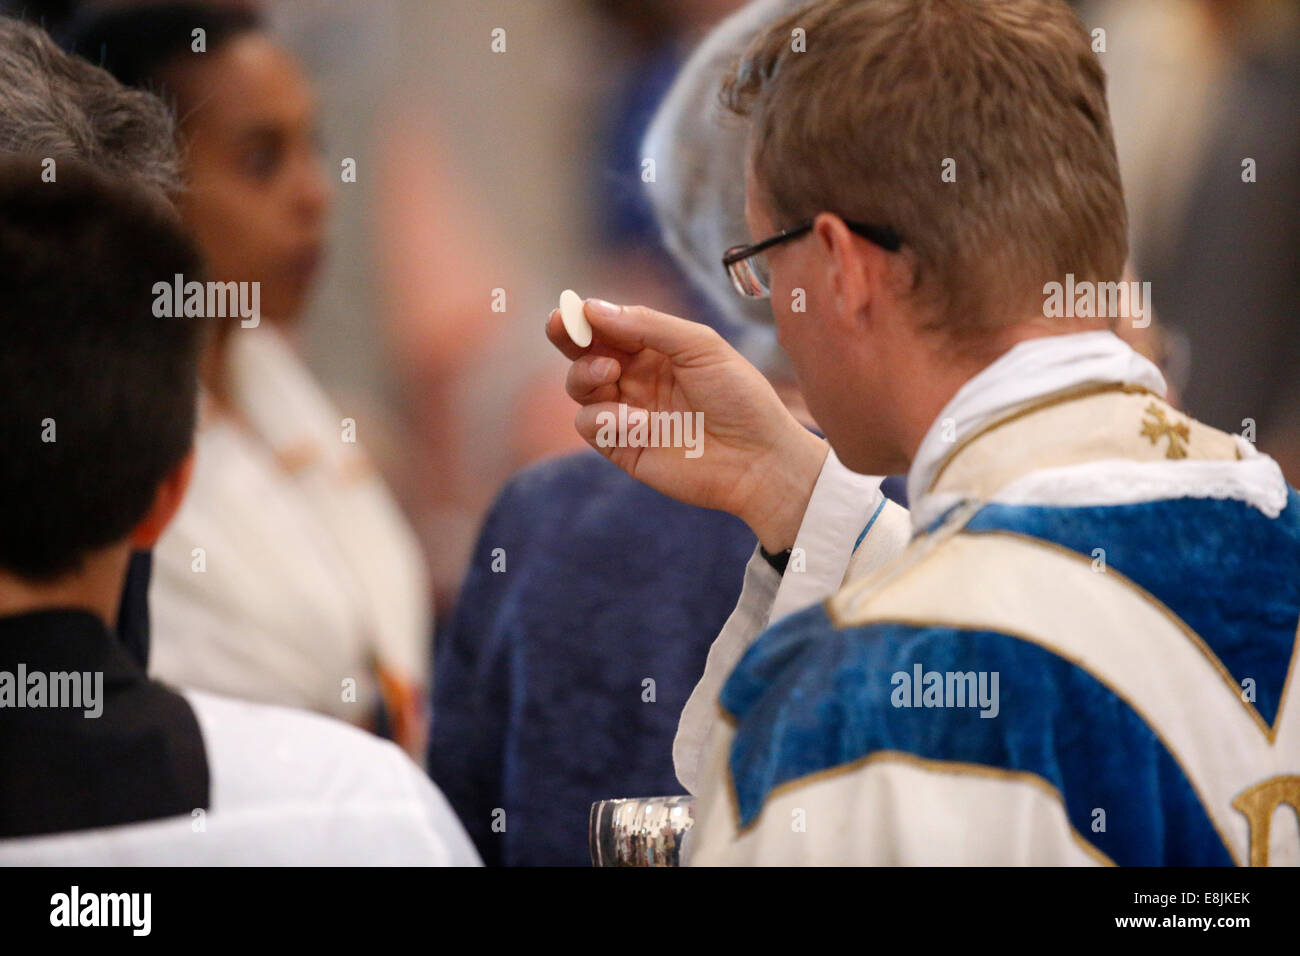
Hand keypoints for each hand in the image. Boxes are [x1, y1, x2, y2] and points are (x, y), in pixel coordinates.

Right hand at [546, 298, 826, 551]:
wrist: (758, 458)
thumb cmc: (739, 397)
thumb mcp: (700, 346)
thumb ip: (648, 325)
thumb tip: (593, 308)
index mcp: (656, 350)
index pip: (611, 326)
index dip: (588, 316)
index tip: (572, 308)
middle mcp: (637, 379)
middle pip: (585, 353)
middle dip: (568, 337)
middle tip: (560, 326)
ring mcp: (628, 413)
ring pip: (580, 386)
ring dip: (584, 374)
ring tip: (609, 372)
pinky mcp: (623, 447)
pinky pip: (590, 425)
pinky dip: (603, 418)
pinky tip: (637, 422)